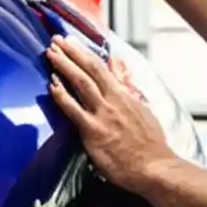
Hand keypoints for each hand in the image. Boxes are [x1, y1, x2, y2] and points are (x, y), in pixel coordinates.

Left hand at [46, 35, 178, 191]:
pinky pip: (74, 110)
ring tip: (51, 53)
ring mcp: (103, 115)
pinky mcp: (93, 132)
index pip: (101, 68)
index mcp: (124, 95)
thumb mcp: (143, 110)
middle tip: (56, 39)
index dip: (84, 53)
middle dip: (72, 52)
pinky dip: (62, 95)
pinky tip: (52, 85)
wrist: (154, 167)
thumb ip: (128, 90)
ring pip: (81, 83)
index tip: (71, 42)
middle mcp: (113, 100)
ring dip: (64, 66)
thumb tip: (120, 73)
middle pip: (90, 69)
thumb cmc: (150, 144)